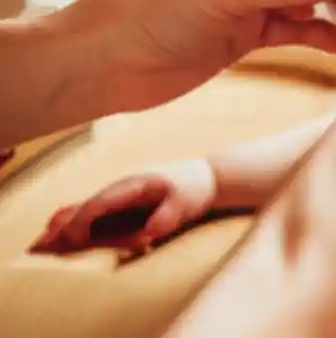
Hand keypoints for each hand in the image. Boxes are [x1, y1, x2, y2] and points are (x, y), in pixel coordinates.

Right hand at [29, 159, 215, 254]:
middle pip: (84, 206)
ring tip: (42, 244)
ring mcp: (120, 196)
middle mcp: (121, 189)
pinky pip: (93, 213)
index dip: (84, 220)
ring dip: (65, 225)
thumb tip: (151, 231)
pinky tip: (63, 236)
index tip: (73, 237)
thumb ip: (168, 215)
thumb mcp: (186, 201)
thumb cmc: (194, 187)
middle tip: (41, 246)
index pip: (100, 202)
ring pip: (84, 209)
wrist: (205, 176)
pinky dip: (76, 224)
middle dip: (64, 225)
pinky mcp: (123, 205)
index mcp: (133, 185)